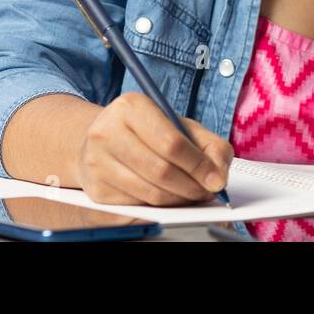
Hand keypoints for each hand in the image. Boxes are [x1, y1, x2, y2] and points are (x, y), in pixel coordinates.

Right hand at [77, 92, 232, 206]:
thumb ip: (209, 145)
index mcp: (131, 106)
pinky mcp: (96, 189)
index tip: (216, 180)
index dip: (198, 165)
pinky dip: (161, 208)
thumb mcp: (180, 126)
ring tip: (191, 195)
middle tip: (207, 192)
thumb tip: (218, 177)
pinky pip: (138, 207)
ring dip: (179, 200)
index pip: (171, 142)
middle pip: (161, 171)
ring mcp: (97, 161)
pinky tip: (168, 197)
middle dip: (192, 187)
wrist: (105, 139)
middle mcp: (107, 131)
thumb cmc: (147, 132)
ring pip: (151, 193)